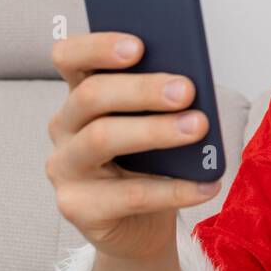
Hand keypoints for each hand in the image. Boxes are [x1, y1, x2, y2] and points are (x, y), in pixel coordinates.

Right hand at [46, 33, 219, 262]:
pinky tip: (207, 183)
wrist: (139, 224)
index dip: (98, 47)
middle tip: (186, 90)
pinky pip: (129, 195)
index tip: (138, 45)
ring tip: (199, 126)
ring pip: (102, 139)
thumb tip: (190, 83)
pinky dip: (174, 188)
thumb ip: (161, 99)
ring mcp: (65, 168)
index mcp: (80, 94)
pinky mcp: (78, 207)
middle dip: (142, 89)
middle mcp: (63, 127)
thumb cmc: (149, 161)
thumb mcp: (154, 122)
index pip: (69, 58)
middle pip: (92, 95)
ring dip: (155, 131)